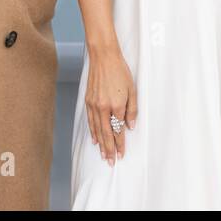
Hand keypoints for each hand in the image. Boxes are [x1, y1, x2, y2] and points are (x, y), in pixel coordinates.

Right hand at [85, 43, 136, 165]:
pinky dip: (93, 132)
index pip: (118, 130)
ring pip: (97, 130)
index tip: (121, 154)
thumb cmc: (120, 71)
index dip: (120, 144)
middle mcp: (103, 108)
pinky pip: (90, 121)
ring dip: (101, 144)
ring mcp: (94, 105)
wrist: (103, 57)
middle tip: (111, 162)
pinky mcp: (88, 101)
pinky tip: (95, 140)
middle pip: (107, 134)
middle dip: (109, 149)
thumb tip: (130, 127)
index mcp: (116, 105)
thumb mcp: (132, 90)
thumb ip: (132, 110)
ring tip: (103, 155)